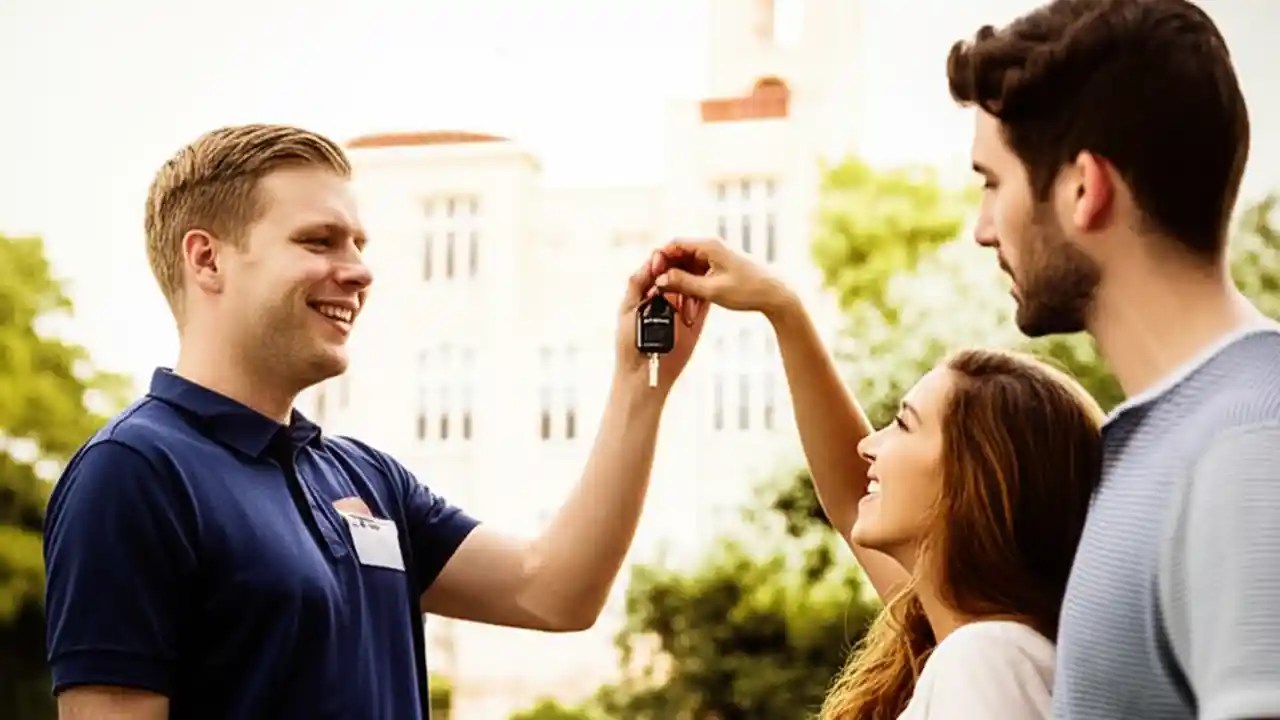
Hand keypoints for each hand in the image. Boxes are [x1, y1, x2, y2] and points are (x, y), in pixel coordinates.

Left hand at [614, 250, 708, 392]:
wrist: (644, 373)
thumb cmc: (628, 343)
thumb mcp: (627, 310)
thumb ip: (637, 285)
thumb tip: (650, 262)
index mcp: (646, 294)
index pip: (656, 270)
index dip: (662, 259)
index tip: (667, 251)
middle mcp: (665, 300)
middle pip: (676, 275)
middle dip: (682, 264)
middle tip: (688, 253)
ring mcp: (681, 311)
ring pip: (691, 286)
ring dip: (695, 275)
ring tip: (700, 262)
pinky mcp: (694, 322)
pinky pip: (703, 305)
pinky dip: (706, 293)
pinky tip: (708, 281)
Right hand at [652, 237, 793, 316]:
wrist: (775, 294)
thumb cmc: (748, 290)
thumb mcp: (712, 290)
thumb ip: (684, 283)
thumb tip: (661, 279)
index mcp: (709, 245)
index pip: (674, 244)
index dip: (659, 258)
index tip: (653, 275)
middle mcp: (711, 246)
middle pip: (678, 253)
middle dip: (667, 270)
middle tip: (658, 289)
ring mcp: (715, 256)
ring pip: (686, 264)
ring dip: (678, 279)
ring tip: (671, 297)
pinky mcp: (719, 266)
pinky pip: (697, 271)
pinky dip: (689, 282)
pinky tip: (686, 298)